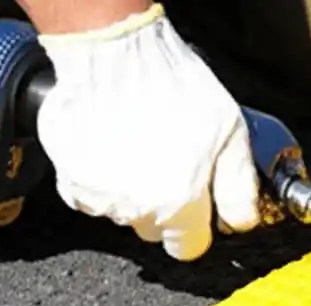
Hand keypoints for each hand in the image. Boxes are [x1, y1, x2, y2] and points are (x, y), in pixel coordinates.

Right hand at [34, 3, 260, 260]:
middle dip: (166, 204)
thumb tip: (241, 221)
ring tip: (139, 142)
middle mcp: (137, 210)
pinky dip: (101, 177)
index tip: (198, 203)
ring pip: (124, 210)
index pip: (190, 247)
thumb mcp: (232, 132)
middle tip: (170, 160)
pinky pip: (91, 194)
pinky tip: (112, 143)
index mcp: (179, 205)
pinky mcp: (69, 181)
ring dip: (132, 187)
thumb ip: (240, 187)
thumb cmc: (174, 86)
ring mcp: (99, 198)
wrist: (115, 53)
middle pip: (156, 228)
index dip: (197, 226)